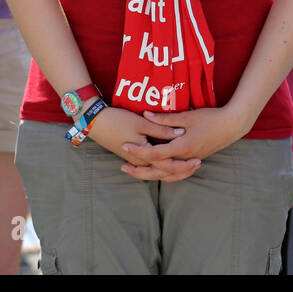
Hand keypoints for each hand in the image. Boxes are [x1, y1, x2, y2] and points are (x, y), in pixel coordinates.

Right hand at [85, 105, 199, 181]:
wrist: (94, 122)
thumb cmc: (117, 120)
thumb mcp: (141, 122)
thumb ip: (161, 128)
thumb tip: (180, 132)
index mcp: (145, 154)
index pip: (169, 165)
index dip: (185, 164)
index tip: (198, 159)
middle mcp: (140, 160)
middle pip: (164, 171)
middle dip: (181, 170)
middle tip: (197, 164)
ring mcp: (134, 159)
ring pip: (156, 169)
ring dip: (171, 168)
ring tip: (185, 165)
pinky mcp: (129, 154)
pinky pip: (148, 164)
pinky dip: (160, 165)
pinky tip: (166, 159)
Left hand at [129, 107, 247, 176]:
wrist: (232, 126)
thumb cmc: (211, 118)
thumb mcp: (187, 116)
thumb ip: (166, 118)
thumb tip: (146, 114)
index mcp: (182, 147)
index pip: (155, 153)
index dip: (138, 150)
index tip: (124, 146)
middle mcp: (185, 158)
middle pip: (158, 170)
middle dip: (139, 170)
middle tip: (123, 166)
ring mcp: (190, 161)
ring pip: (166, 175)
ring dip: (150, 174)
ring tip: (135, 171)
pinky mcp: (194, 160)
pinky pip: (176, 174)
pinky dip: (164, 175)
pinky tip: (157, 172)